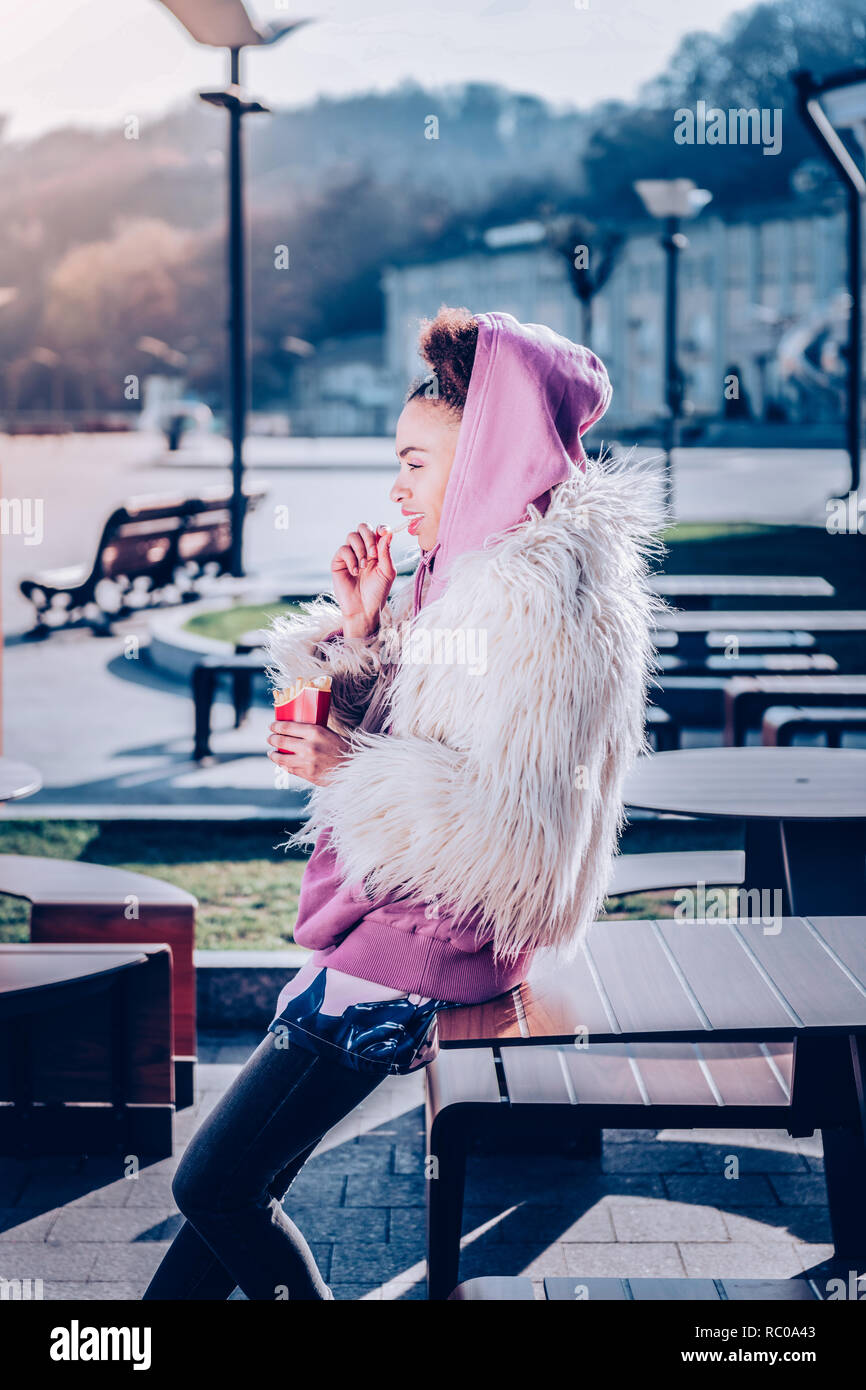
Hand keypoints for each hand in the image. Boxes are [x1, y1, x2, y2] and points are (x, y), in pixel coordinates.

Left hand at [267, 721, 350, 786]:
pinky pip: (290, 769)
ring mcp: (307, 762)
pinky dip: (283, 765)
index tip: (271, 726)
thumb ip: (311, 731)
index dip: (275, 726)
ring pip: (281, 758)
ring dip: (273, 755)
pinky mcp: (308, 775)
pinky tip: (282, 763)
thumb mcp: (327, 732)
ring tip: (271, 752)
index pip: (287, 727)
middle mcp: (309, 747)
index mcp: (315, 732)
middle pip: (281, 741)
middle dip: (272, 739)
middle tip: (270, 738)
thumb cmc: (341, 747)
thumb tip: (292, 729)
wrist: (354, 767)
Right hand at [331, 522, 395, 637]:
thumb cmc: (378, 592)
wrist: (363, 608)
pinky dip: (351, 559)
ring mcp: (350, 554)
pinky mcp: (339, 562)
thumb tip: (388, 533)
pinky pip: (343, 549)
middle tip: (373, 554)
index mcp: (377, 550)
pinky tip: (355, 572)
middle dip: (369, 537)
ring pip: (352, 536)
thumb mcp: (387, 572)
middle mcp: (363, 549)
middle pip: (363, 528)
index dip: (381, 528)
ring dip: (360, 550)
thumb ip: (386, 552)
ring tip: (364, 567)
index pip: (378, 531)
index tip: (384, 532)